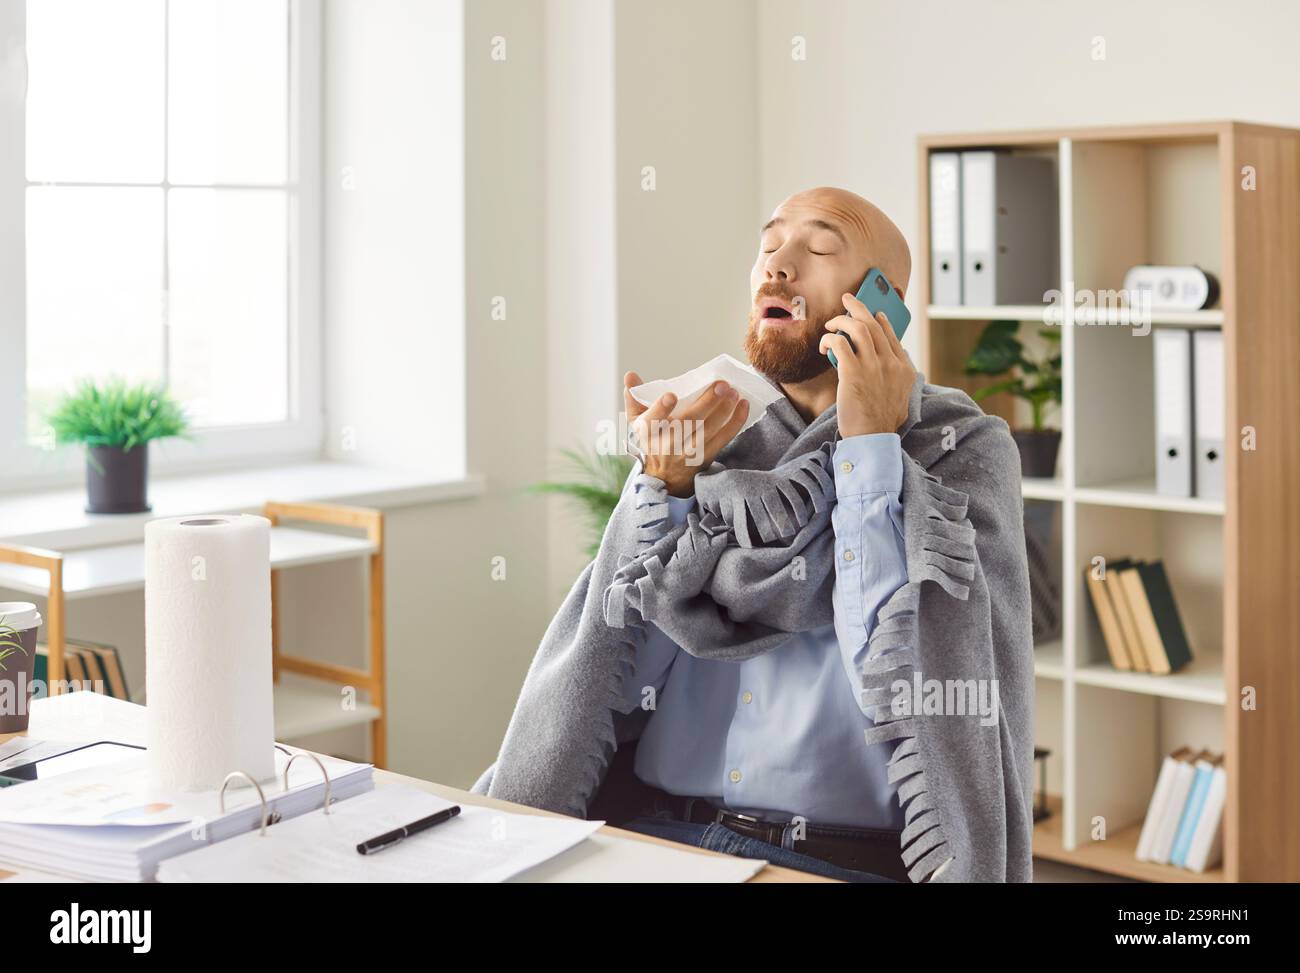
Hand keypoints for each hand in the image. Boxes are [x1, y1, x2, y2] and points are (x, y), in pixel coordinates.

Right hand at [624, 371, 749, 497]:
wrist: (666, 477)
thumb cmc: (652, 440)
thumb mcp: (636, 422)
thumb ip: (634, 397)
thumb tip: (630, 375)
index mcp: (648, 432)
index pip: (652, 421)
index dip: (660, 409)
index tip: (670, 395)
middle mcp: (667, 444)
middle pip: (688, 422)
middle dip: (706, 403)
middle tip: (721, 384)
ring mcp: (688, 453)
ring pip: (708, 430)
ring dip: (724, 410)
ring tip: (734, 392)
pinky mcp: (705, 457)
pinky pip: (723, 439)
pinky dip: (735, 422)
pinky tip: (742, 405)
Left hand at [819, 292, 915, 436]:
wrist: (873, 438)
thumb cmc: (881, 423)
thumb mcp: (901, 399)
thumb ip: (898, 381)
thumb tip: (892, 368)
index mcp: (905, 370)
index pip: (892, 336)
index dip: (882, 321)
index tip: (874, 314)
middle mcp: (891, 363)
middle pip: (874, 324)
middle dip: (859, 308)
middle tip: (848, 300)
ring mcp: (873, 365)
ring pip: (857, 328)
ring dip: (841, 320)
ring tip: (831, 323)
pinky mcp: (853, 371)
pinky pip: (839, 343)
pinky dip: (829, 340)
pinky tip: (824, 345)